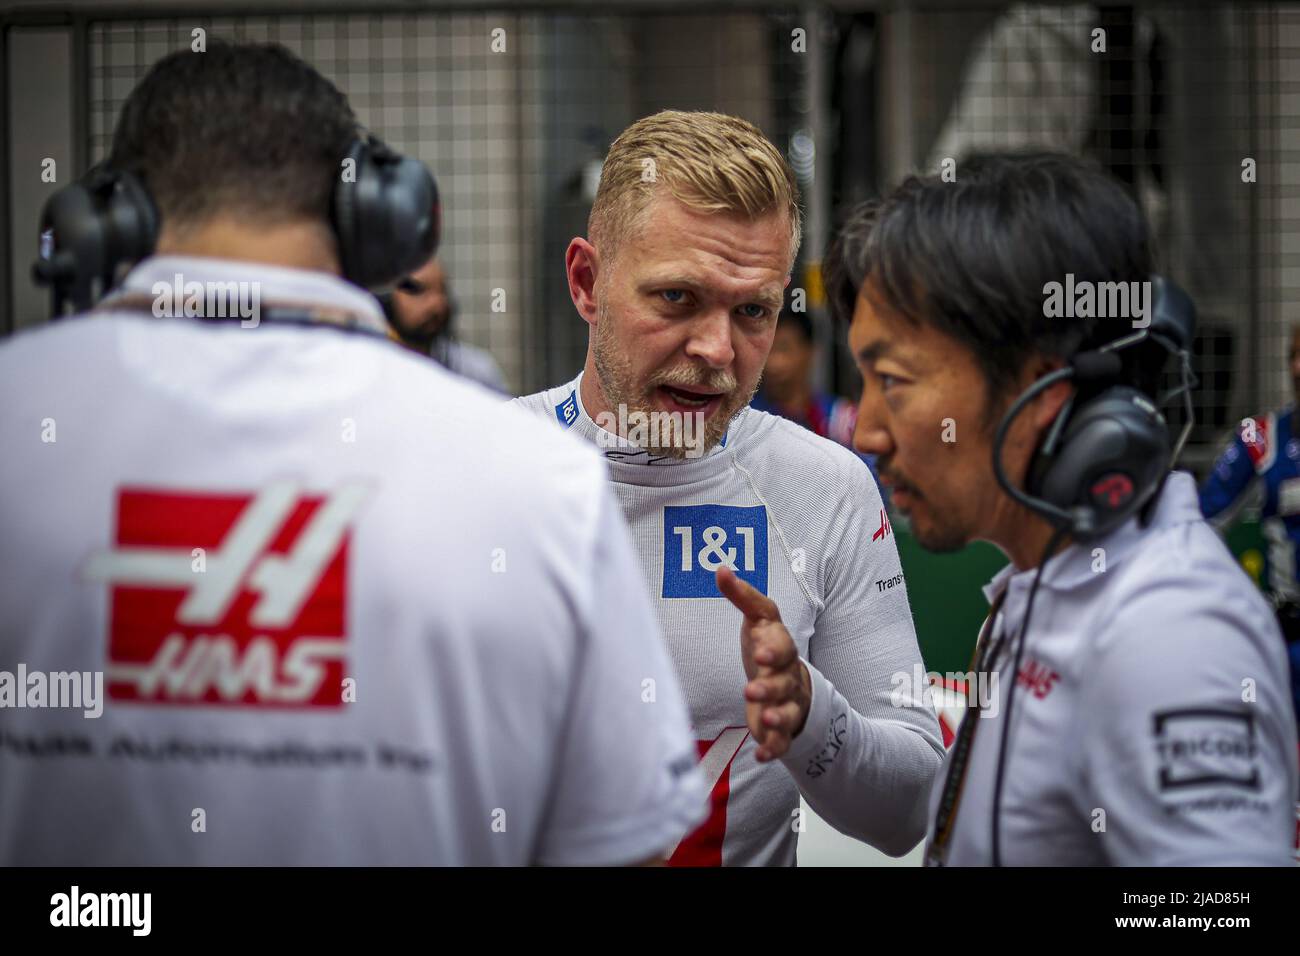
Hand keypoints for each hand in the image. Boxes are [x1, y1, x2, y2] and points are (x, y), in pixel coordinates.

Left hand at [716, 565, 811, 761]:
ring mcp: (786, 704)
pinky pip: (781, 742)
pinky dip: (772, 749)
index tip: (760, 652)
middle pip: (783, 682)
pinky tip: (760, 755)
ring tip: (762, 720)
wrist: (792, 683)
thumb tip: (721, 569)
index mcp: (781, 648)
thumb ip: (742, 596)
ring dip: (775, 717)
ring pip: (786, 712)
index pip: (783, 646)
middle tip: (752, 689)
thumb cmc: (768, 646)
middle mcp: (787, 676)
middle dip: (769, 686)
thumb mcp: (758, 620)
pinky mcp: (779, 729)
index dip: (773, 649)